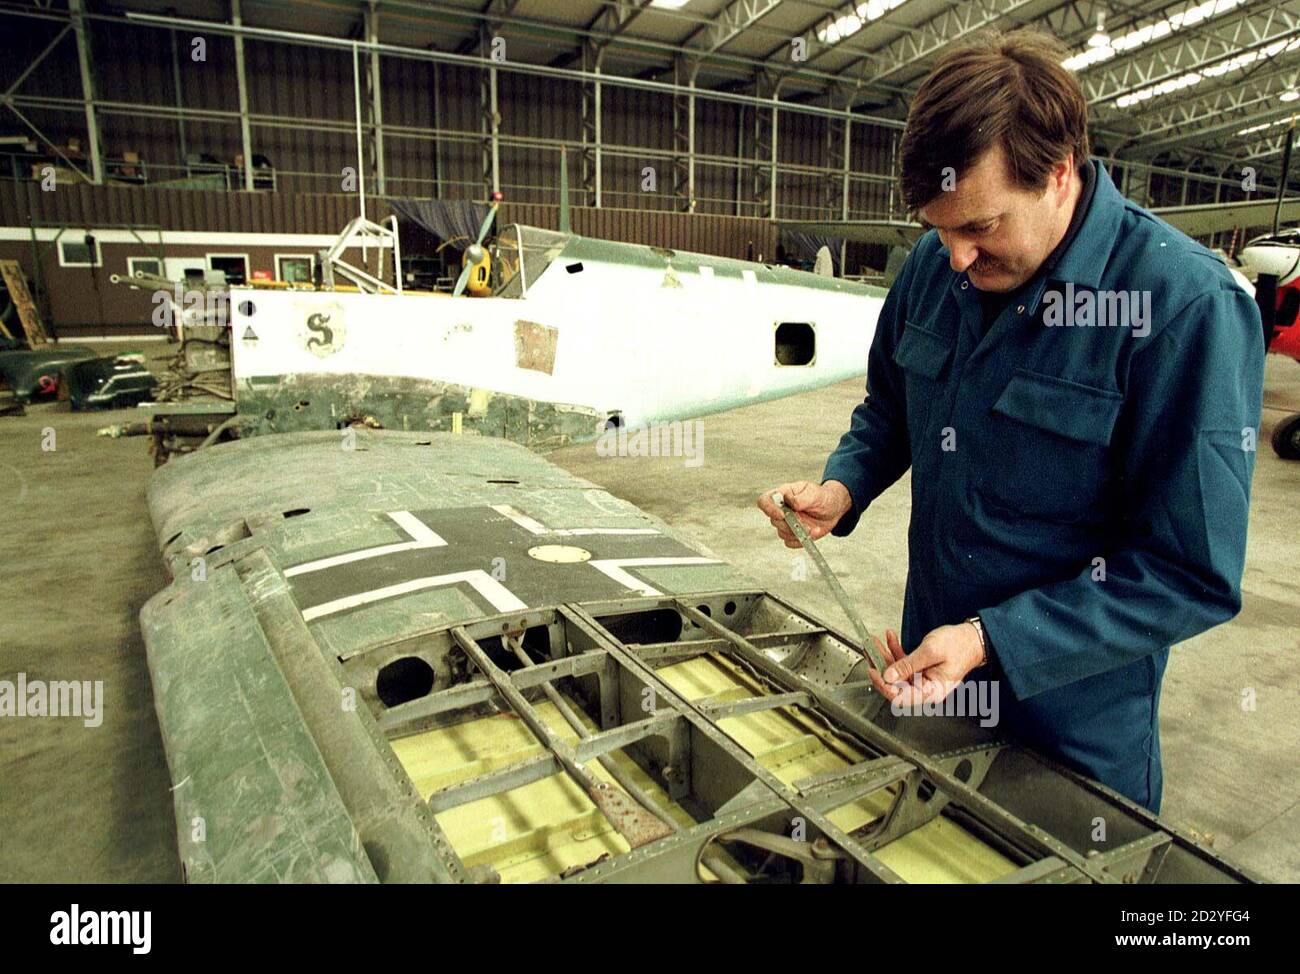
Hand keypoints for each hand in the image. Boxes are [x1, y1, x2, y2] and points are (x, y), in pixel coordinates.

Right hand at [756, 480, 852, 548]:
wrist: (834, 509)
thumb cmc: (823, 497)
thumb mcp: (815, 493)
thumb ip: (801, 498)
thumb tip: (791, 502)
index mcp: (783, 495)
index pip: (764, 501)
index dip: (769, 509)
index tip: (782, 515)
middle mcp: (782, 509)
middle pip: (774, 521)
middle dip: (791, 525)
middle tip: (806, 525)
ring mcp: (786, 523)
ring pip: (782, 533)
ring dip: (798, 533)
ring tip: (813, 528)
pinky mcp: (793, 534)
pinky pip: (790, 542)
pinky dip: (801, 541)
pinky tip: (812, 533)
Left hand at [867, 624, 983, 706]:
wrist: (972, 637)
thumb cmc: (960, 646)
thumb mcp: (930, 652)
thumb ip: (908, 665)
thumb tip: (888, 676)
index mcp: (931, 691)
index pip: (901, 697)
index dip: (884, 686)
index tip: (873, 672)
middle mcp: (925, 688)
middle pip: (896, 684)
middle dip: (881, 667)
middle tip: (870, 653)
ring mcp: (922, 678)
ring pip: (897, 672)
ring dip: (885, 656)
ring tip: (876, 642)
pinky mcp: (921, 669)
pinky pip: (904, 663)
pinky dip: (896, 650)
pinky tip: (890, 638)